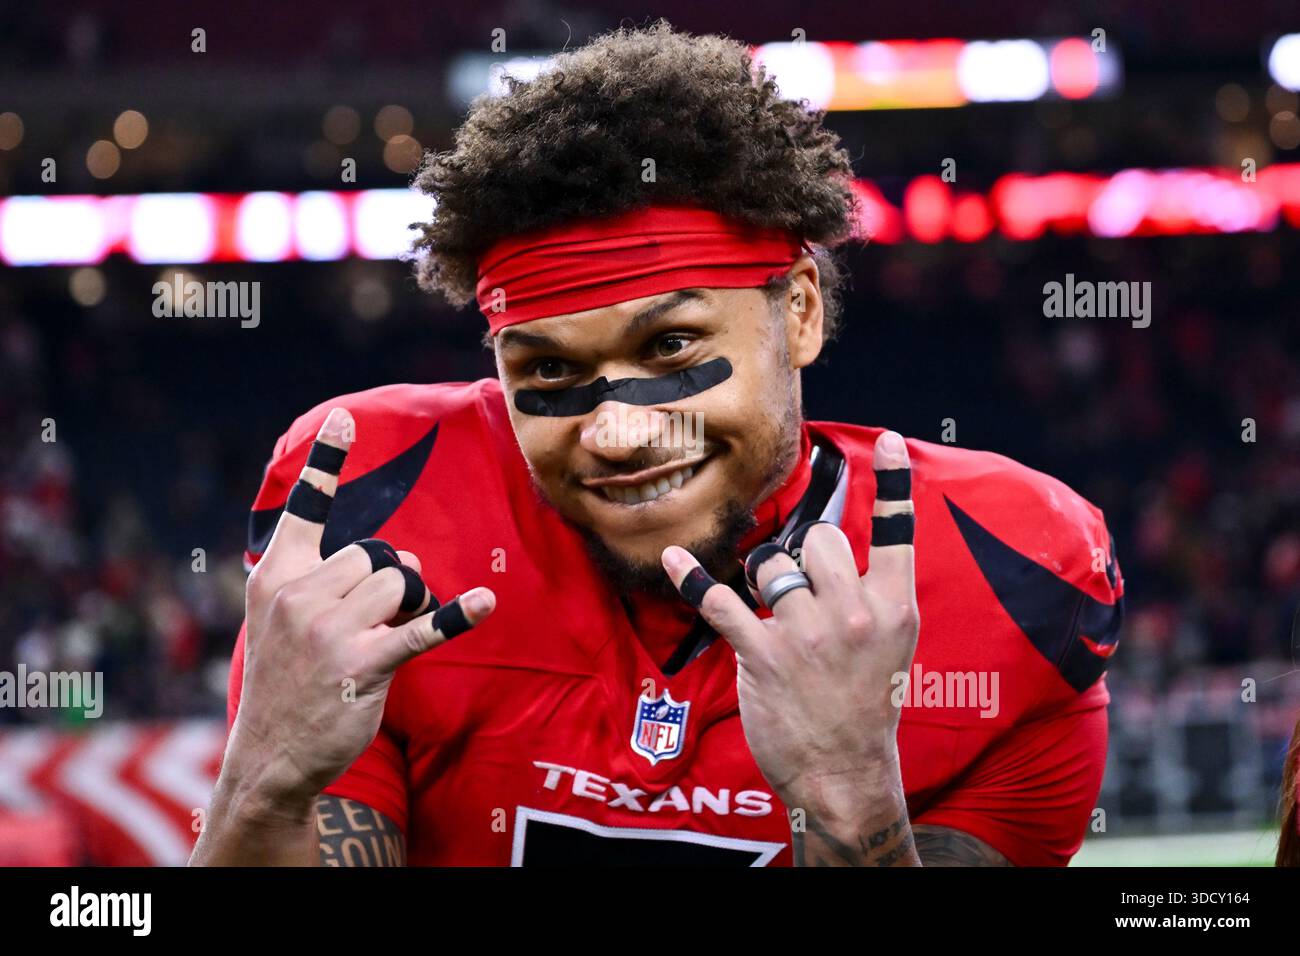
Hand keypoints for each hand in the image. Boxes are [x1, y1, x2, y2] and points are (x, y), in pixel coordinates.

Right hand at [230, 407, 495, 812]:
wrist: (271, 757)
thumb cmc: (286, 683)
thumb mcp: (279, 622)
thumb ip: (317, 580)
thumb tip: (395, 562)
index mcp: (274, 578)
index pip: (304, 511)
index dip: (327, 463)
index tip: (344, 418)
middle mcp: (298, 596)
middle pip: (376, 551)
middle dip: (392, 576)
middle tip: (384, 613)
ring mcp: (329, 630)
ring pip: (401, 580)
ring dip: (412, 602)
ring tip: (393, 632)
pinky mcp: (364, 664)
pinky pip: (423, 627)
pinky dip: (457, 616)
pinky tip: (484, 604)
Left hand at [661, 431, 917, 815]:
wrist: (844, 773)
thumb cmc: (865, 704)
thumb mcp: (890, 646)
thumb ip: (871, 594)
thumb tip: (827, 550)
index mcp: (894, 607)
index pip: (898, 535)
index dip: (894, 484)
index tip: (890, 440)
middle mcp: (855, 612)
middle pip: (820, 539)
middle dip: (806, 556)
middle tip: (806, 596)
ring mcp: (808, 633)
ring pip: (772, 564)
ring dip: (766, 581)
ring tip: (777, 618)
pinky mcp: (764, 654)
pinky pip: (721, 601)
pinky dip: (693, 578)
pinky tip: (673, 557)